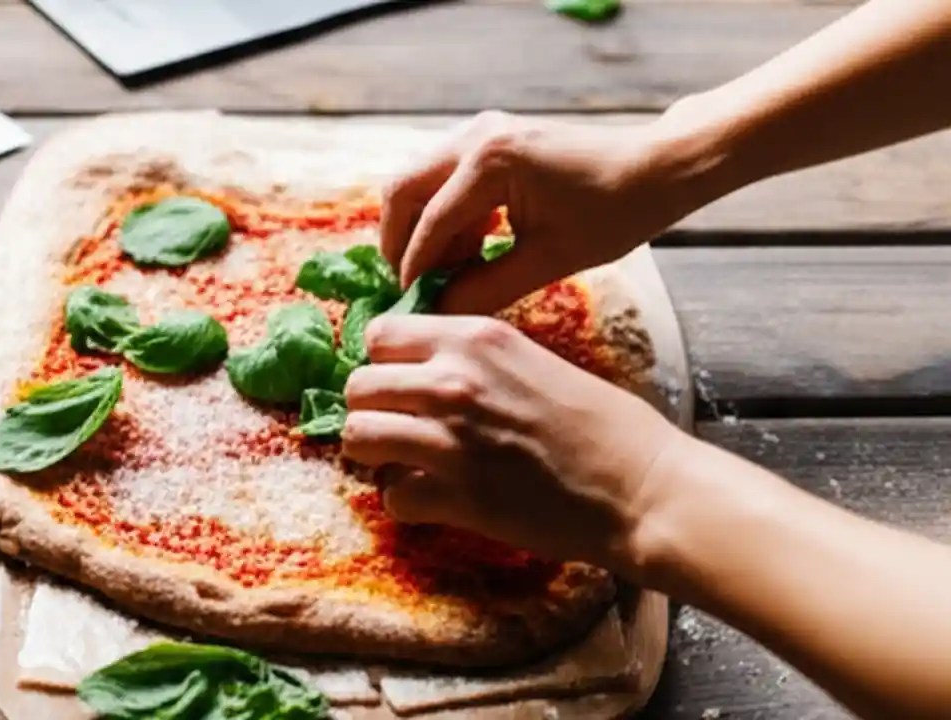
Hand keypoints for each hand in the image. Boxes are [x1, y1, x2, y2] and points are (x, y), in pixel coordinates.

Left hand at [341, 313, 686, 573]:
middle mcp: (453, 380)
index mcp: (475, 338)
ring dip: (374, 456)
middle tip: (397, 429)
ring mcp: (450, 438)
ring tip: (403, 464)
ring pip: (358, 437)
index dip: (384, 362)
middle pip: (358, 386)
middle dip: (371, 410)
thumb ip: (473, 359)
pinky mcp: (455, 495)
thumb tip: (422, 370)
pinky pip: (390, 496)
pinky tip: (433, 500)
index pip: (380, 334)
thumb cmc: (603, 424)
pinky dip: (405, 502)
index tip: (401, 384)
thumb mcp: (531, 360)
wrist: (642, 486)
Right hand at [380, 110, 698, 314]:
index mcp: (490, 163)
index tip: (409, 304)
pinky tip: (470, 247)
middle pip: (402, 190)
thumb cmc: (613, 213)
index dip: (415, 269)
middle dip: (399, 241)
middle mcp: (475, 137)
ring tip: (447, 270)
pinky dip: (443, 214)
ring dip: (421, 227)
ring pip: (417, 181)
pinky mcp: (488, 139)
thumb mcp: (550, 260)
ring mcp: (479, 132)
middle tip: (411, 285)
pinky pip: (442, 178)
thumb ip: (486, 288)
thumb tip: (438, 312)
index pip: (430, 222)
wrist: (654, 168)